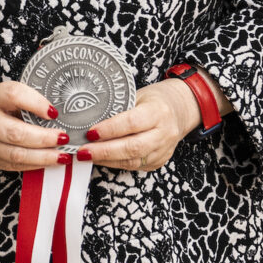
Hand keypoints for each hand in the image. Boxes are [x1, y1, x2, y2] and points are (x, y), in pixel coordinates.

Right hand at [0, 80, 70, 171]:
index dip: (36, 103)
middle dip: (44, 139)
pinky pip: (13, 166)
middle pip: (16, 133)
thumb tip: (57, 113)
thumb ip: (23, 100)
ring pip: (16, 155)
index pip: (13, 95)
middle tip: (64, 138)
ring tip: (63, 156)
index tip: (55, 112)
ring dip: (44, 157)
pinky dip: (33, 165)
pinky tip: (48, 162)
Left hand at [83, 79, 201, 172]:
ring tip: (87, 156)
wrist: (179, 110)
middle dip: (104, 151)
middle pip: (133, 147)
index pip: (132, 122)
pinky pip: (135, 166)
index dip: (110, 129)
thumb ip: (119, 109)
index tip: (90, 133)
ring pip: (133, 161)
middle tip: (83, 151)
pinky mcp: (159, 161)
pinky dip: (115, 163)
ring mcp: (163, 150)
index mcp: (158, 112)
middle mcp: (164, 133)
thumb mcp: (138, 96)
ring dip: (107, 160)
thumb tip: (89, 120)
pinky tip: (101, 159)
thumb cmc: (154, 100)